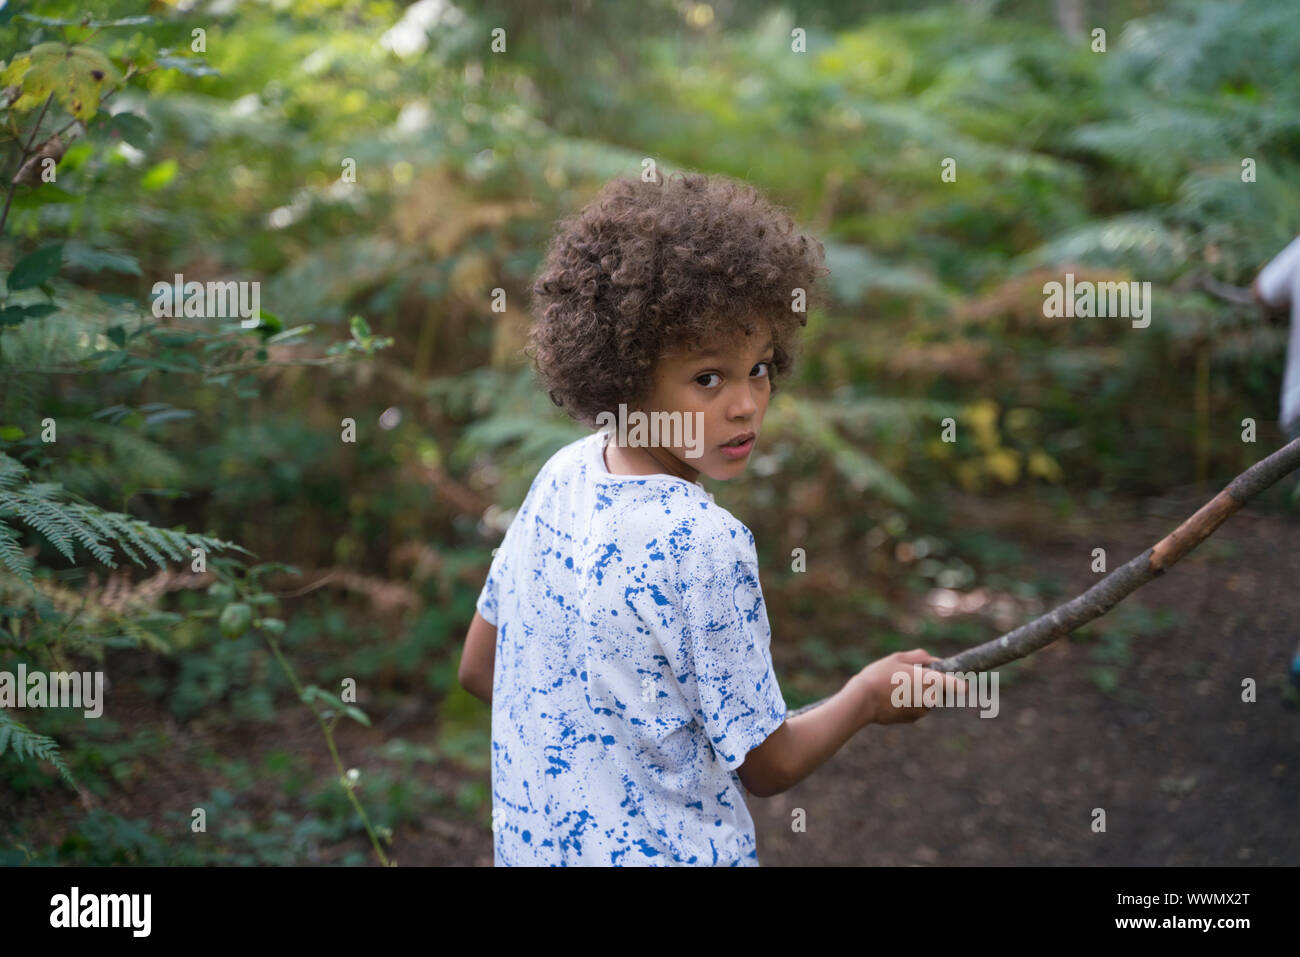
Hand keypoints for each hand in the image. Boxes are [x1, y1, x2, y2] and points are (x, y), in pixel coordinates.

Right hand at [854, 649, 968, 725]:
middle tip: (913, 674)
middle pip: (941, 690)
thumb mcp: (897, 658)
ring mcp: (922, 710)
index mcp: (930, 680)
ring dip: (921, 693)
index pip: (957, 684)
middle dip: (933, 683)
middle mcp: (930, 698)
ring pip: (929, 699)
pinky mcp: (912, 719)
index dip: (961, 682)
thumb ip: (919, 657)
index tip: (966, 683)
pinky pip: (918, 708)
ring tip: (898, 685)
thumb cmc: (879, 676)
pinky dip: (911, 702)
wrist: (862, 701)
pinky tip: (893, 697)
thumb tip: (931, 661)